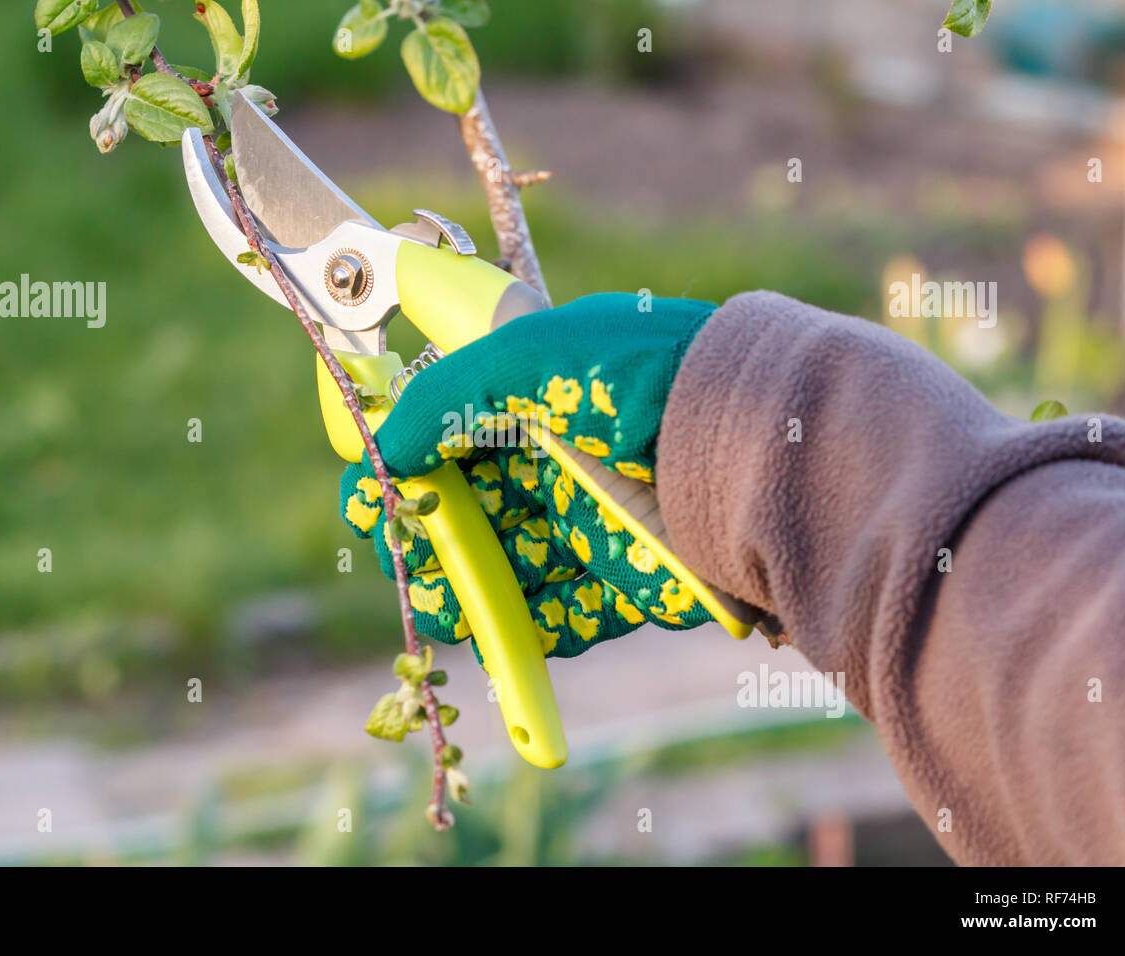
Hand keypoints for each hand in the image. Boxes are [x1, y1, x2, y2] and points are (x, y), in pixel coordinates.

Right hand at [340, 292, 716, 658]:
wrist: (750, 430)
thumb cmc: (638, 372)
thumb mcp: (525, 356)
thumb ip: (440, 396)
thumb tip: (382, 449)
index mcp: (525, 409)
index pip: (442, 448)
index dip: (401, 477)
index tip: (374, 504)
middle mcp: (554, 468)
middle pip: (467, 522)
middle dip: (427, 550)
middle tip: (407, 568)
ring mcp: (588, 527)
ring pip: (506, 579)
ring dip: (468, 602)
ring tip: (446, 614)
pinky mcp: (624, 579)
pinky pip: (563, 618)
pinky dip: (531, 636)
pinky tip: (510, 639)